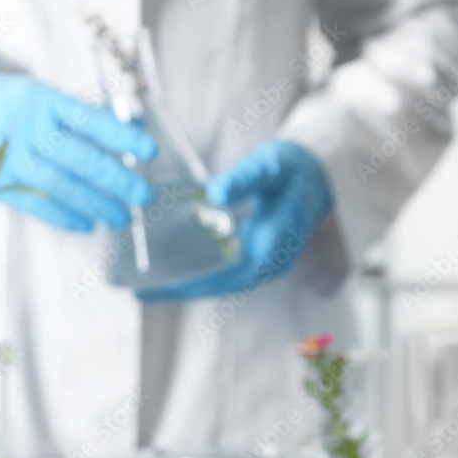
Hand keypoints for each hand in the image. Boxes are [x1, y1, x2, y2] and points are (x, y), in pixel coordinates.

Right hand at [0, 71, 156, 230]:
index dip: (122, 137)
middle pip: (78, 158)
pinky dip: (63, 216)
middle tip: (142, 194)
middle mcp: (30, 130)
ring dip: (93, 203)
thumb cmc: (21, 106)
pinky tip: (87, 224)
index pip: (91, 121)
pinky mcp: (0, 181)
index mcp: (47, 102)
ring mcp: (13, 158)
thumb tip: (135, 131)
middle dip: (115, 179)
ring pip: (59, 185)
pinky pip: (35, 203)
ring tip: (121, 216)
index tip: (150, 150)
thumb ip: (88, 116)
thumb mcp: (51, 97)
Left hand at [137, 140, 332, 300]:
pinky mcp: (255, 259)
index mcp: (275, 241)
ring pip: (221, 284)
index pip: (233, 271)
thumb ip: (244, 178)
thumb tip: (214, 194)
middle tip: (141, 292)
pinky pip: (223, 275)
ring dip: (186, 289)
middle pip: (222, 285)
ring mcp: (264, 264)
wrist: (317, 176)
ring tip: (146, 290)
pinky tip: (169, 275)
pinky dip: (196, 278)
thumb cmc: (292, 168)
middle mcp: (271, 261)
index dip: (198, 281)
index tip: (165, 284)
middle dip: (182, 290)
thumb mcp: (269, 165)